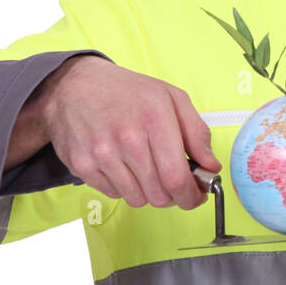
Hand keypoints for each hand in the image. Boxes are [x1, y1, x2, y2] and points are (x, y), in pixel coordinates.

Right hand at [29, 56, 220, 209]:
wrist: (74, 85)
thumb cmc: (127, 91)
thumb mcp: (171, 98)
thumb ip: (197, 133)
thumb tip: (211, 166)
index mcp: (155, 118)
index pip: (176, 177)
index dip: (191, 196)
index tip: (196, 196)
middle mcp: (127, 138)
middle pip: (159, 194)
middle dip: (173, 196)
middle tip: (173, 182)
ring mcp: (101, 154)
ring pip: (137, 199)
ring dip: (148, 192)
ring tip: (146, 169)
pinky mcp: (82, 165)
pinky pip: (114, 194)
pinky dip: (124, 187)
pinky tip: (124, 166)